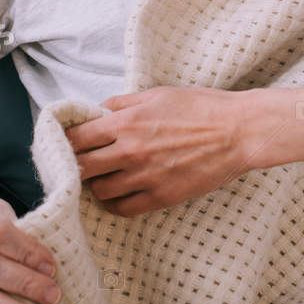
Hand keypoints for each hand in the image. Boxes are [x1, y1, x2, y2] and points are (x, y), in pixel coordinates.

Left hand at [69, 86, 257, 217]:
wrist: (238, 132)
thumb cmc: (201, 107)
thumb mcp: (157, 94)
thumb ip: (121, 103)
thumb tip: (95, 112)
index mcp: (126, 121)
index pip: (76, 138)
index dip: (65, 140)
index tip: (66, 142)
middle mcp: (130, 151)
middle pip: (81, 167)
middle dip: (75, 164)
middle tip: (79, 163)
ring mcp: (145, 177)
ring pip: (99, 191)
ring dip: (95, 185)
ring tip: (103, 177)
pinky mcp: (161, 197)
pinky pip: (122, 209)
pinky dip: (114, 204)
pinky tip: (119, 194)